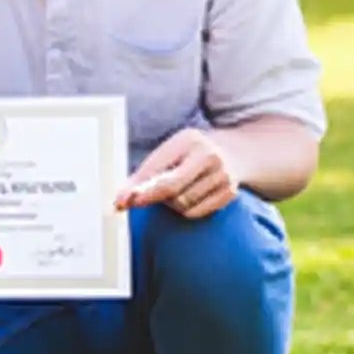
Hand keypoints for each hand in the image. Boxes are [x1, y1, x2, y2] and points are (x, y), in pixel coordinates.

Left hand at [114, 128, 240, 218]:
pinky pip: (196, 213)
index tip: (120, 201)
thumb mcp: (169, 152)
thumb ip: (146, 173)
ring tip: (174, 189)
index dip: (137, 188)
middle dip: (149, 197)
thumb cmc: (189, 153)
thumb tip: (121, 198)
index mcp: (188, 140)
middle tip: (134, 202)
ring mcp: (223, 175)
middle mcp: (209, 156)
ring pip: (182, 204)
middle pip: (171, 189)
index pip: (158, 169)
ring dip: (170, 203)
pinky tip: (188, 196)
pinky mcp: (229, 193)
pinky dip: (186, 210)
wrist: (233, 152)